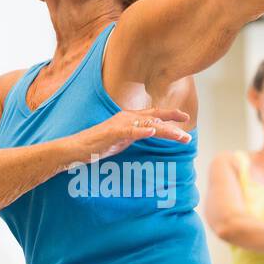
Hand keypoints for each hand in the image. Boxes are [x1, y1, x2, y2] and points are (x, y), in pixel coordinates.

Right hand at [70, 107, 191, 161]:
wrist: (75, 148)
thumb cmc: (97, 145)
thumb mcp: (121, 139)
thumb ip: (134, 135)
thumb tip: (148, 135)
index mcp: (129, 118)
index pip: (153, 115)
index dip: (170, 115)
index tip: (185, 118)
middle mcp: (127, 117)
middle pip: (155, 117)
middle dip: (173, 120)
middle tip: (188, 127)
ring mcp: (120, 124)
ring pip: (148, 125)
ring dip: (166, 130)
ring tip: (180, 136)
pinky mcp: (112, 133)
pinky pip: (130, 131)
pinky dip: (142, 131)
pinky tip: (153, 132)